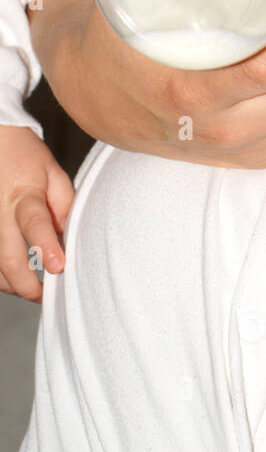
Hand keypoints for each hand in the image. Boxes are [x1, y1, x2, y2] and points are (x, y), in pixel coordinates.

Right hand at [0, 126, 73, 301]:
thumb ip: (64, 204)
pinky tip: (12, 278)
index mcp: (23, 197)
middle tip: (47, 295)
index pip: (35, 225)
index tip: (58, 266)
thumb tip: (71, 236)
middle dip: (28, 285)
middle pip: (8, 259)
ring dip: (12, 284)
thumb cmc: (25, 156)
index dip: (46, 247)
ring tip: (33, 289)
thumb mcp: (53, 173)